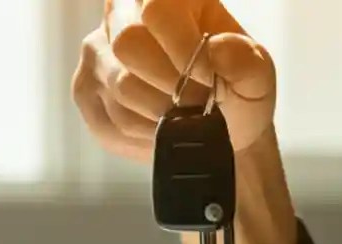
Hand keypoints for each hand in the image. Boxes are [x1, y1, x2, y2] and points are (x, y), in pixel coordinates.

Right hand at [71, 0, 277, 162]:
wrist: (215, 127)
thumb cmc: (234, 92)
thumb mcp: (256, 79)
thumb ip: (248, 65)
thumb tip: (221, 49)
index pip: (157, 6)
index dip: (181, 46)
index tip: (208, 79)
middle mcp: (124, 14)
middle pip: (128, 43)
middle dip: (169, 85)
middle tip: (196, 103)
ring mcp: (97, 51)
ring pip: (119, 85)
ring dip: (159, 113)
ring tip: (182, 117)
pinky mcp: (85, 89)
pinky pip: (107, 117)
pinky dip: (141, 133)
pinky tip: (160, 129)